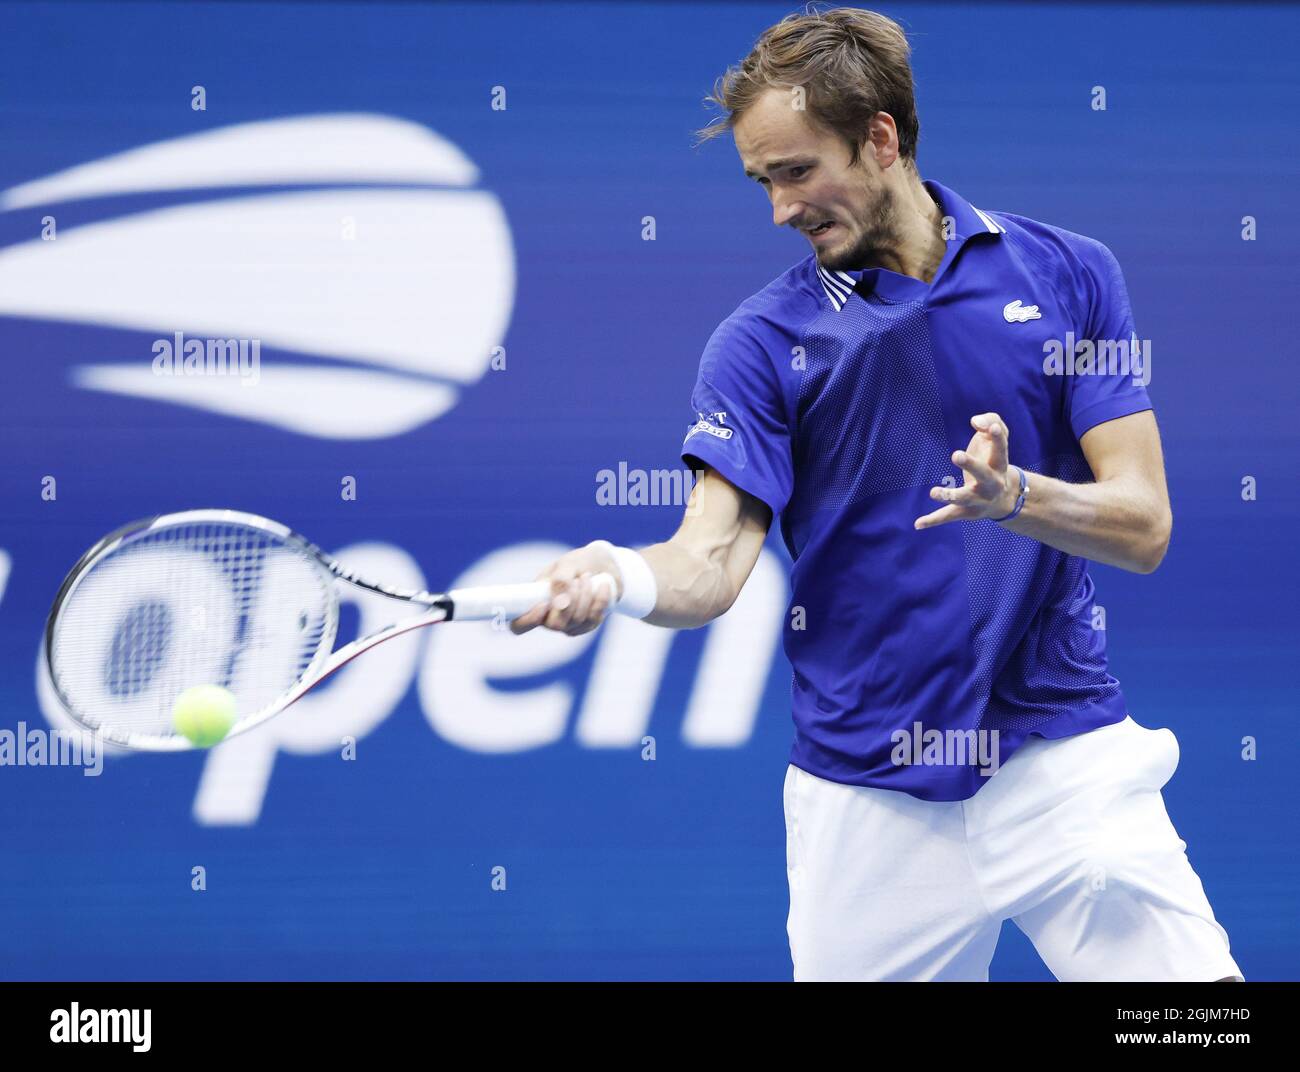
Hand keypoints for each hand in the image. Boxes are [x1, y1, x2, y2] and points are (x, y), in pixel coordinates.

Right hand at [509, 542, 623, 636]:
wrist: (602, 565)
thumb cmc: (578, 563)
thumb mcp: (567, 565)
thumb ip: (560, 581)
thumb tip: (559, 604)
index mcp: (534, 602)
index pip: (519, 625)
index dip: (527, 621)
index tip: (543, 604)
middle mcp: (548, 618)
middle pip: (555, 625)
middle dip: (570, 601)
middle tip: (578, 579)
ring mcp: (568, 625)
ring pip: (577, 621)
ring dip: (585, 596)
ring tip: (587, 577)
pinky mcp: (587, 625)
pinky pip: (593, 620)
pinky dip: (600, 601)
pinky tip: (603, 586)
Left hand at [914, 412, 1017, 529]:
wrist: (1004, 498)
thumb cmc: (994, 459)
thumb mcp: (997, 437)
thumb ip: (992, 421)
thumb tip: (976, 421)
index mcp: (1000, 464)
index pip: (1000, 449)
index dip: (997, 438)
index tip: (991, 428)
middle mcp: (992, 483)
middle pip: (983, 474)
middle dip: (971, 465)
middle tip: (956, 454)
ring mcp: (979, 500)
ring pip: (964, 498)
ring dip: (949, 495)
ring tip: (933, 492)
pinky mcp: (966, 512)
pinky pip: (948, 516)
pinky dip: (933, 520)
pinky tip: (917, 524)